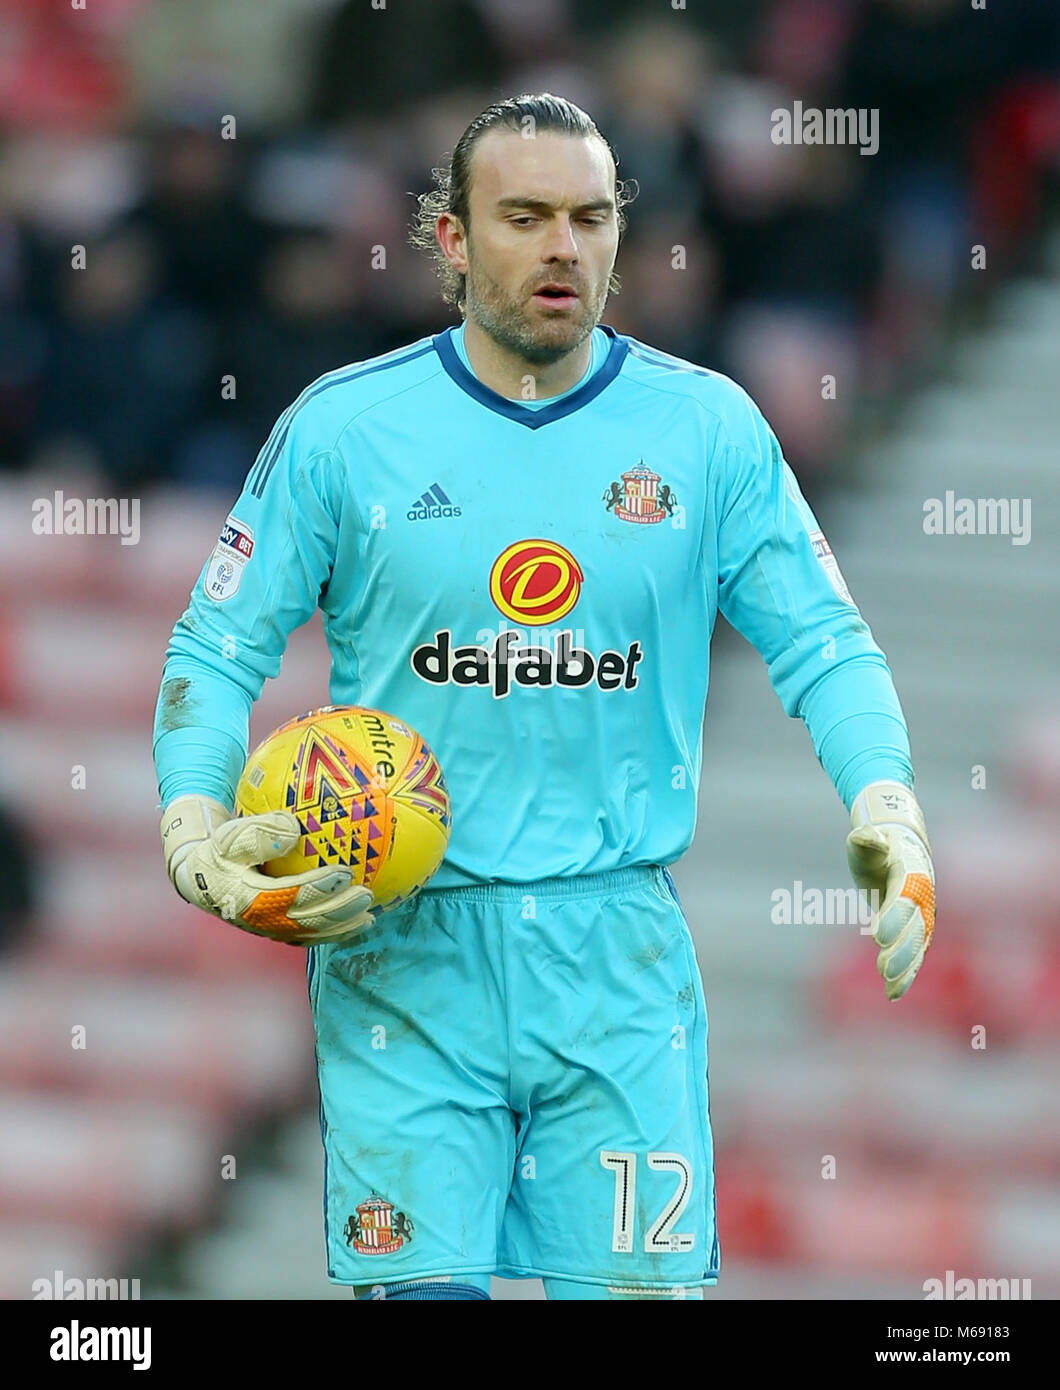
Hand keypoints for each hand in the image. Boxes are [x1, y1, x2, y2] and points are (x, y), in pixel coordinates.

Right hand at [160, 794, 373, 945]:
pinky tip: (355, 924)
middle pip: (308, 920)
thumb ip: (259, 833)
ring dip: (342, 927)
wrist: (199, 877)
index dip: (319, 887)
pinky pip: (309, 935)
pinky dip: (333, 933)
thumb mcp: (230, 836)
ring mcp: (270, 930)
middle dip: (340, 910)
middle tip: (366, 895)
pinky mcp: (276, 931)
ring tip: (370, 917)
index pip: (291, 894)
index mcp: (250, 898)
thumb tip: (294, 828)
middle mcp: (262, 921)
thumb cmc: (219, 851)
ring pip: (312, 933)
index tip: (345, 873)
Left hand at [846, 781, 935, 1000]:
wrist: (899, 850)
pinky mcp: (915, 932)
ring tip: (890, 986)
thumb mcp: (865, 839)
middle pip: (916, 926)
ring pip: (918, 946)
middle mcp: (922, 897)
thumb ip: (866, 839)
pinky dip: (906, 975)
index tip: (877, 935)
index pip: (906, 896)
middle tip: (883, 968)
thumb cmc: (876, 845)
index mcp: (912, 871)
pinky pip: (914, 955)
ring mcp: (922, 916)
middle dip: (902, 949)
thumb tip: (870, 837)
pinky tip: (893, 994)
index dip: (895, 916)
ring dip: (906, 967)